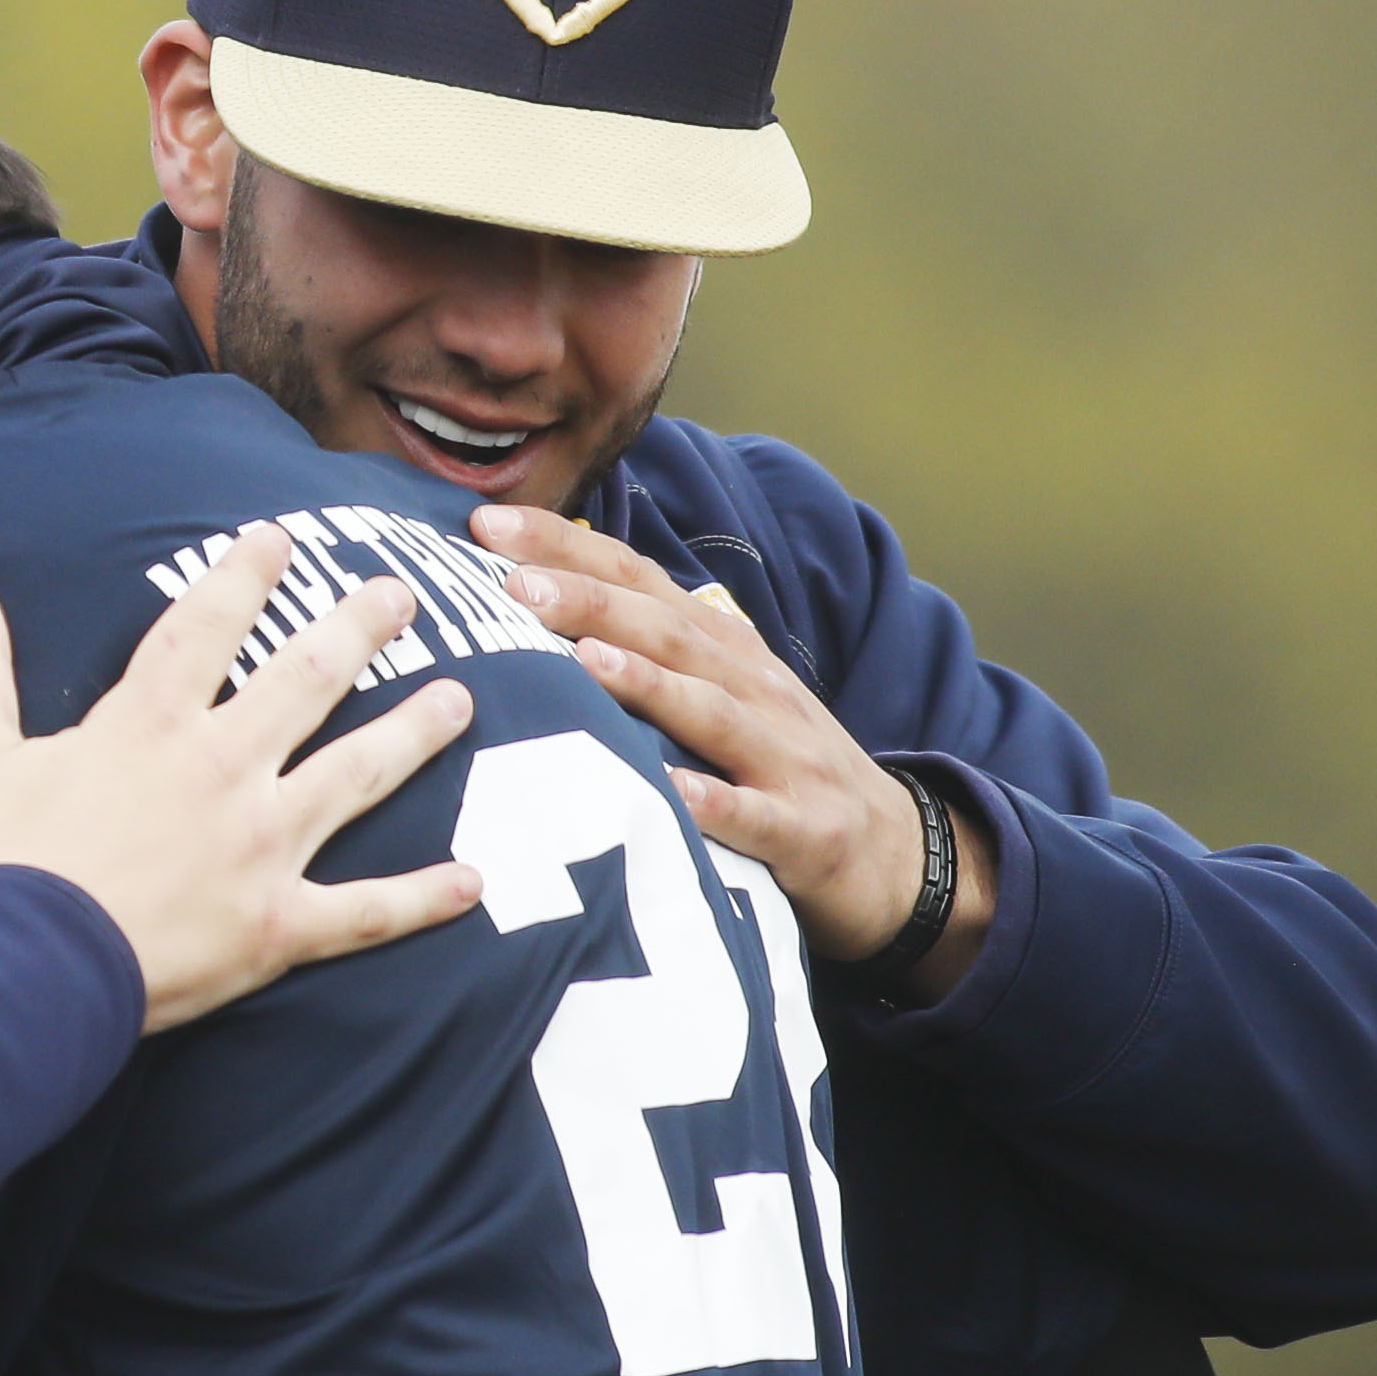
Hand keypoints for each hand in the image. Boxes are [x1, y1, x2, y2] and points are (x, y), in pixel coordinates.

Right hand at [0, 527, 481, 1032]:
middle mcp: (223, 769)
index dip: (242, 575)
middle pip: (308, 681)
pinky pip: (366, 912)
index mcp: (149, 724)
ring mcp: (262, 848)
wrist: (26, 970)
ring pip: (357, 775)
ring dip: (413, 734)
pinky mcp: (278, 925)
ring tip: (459, 700)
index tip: (279, 537)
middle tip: (401, 594)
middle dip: (358, 629)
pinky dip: (421, 899)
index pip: (204, 627)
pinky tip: (472, 881)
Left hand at [471, 508, 993, 1002]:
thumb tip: (537, 596)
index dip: (566, 547)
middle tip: (513, 583)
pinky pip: (753, 817)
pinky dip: (713, 804)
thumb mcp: (720, 693)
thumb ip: (645, 650)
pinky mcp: (802, 830)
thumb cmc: (775, 766)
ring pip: (710, 713)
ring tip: (582, 662)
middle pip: (665, 634)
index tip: (485, 524)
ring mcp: (782, 757)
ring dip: (647, 684)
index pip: (637, 581)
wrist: (892, 851)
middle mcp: (753, 688)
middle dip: (590, 603)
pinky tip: (672, 794)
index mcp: (722, 650)